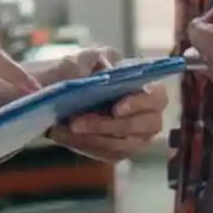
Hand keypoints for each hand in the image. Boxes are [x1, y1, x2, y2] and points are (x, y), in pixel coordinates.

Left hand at [44, 47, 168, 161]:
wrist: (55, 94)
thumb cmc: (78, 72)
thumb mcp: (82, 58)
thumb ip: (92, 59)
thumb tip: (102, 72)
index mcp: (142, 87)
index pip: (157, 97)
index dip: (140, 104)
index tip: (116, 109)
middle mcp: (145, 114)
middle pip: (145, 127)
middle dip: (110, 125)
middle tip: (78, 122)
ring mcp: (134, 136)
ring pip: (124, 144)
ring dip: (94, 136)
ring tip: (69, 127)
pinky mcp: (117, 151)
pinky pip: (108, 153)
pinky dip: (86, 145)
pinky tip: (66, 135)